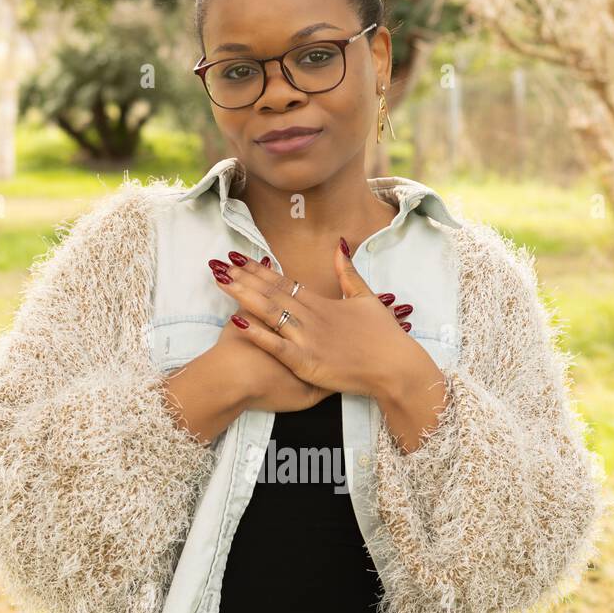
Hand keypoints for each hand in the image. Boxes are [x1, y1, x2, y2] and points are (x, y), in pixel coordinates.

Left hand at [209, 242, 415, 399]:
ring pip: (269, 313)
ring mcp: (307, 339)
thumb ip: (348, 273)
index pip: (284, 282)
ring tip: (221, 281)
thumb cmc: (384, 337)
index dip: (259, 270)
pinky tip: (237, 322)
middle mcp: (311, 317)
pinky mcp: (306, 361)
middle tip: (218, 264)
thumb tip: (340, 245)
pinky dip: (257, 334)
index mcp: (322, 303)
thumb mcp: (367, 298)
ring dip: (243, 297)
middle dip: (243, 278)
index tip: (239, 258)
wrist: (395, 367)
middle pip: (270, 293)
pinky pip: (276, 345)